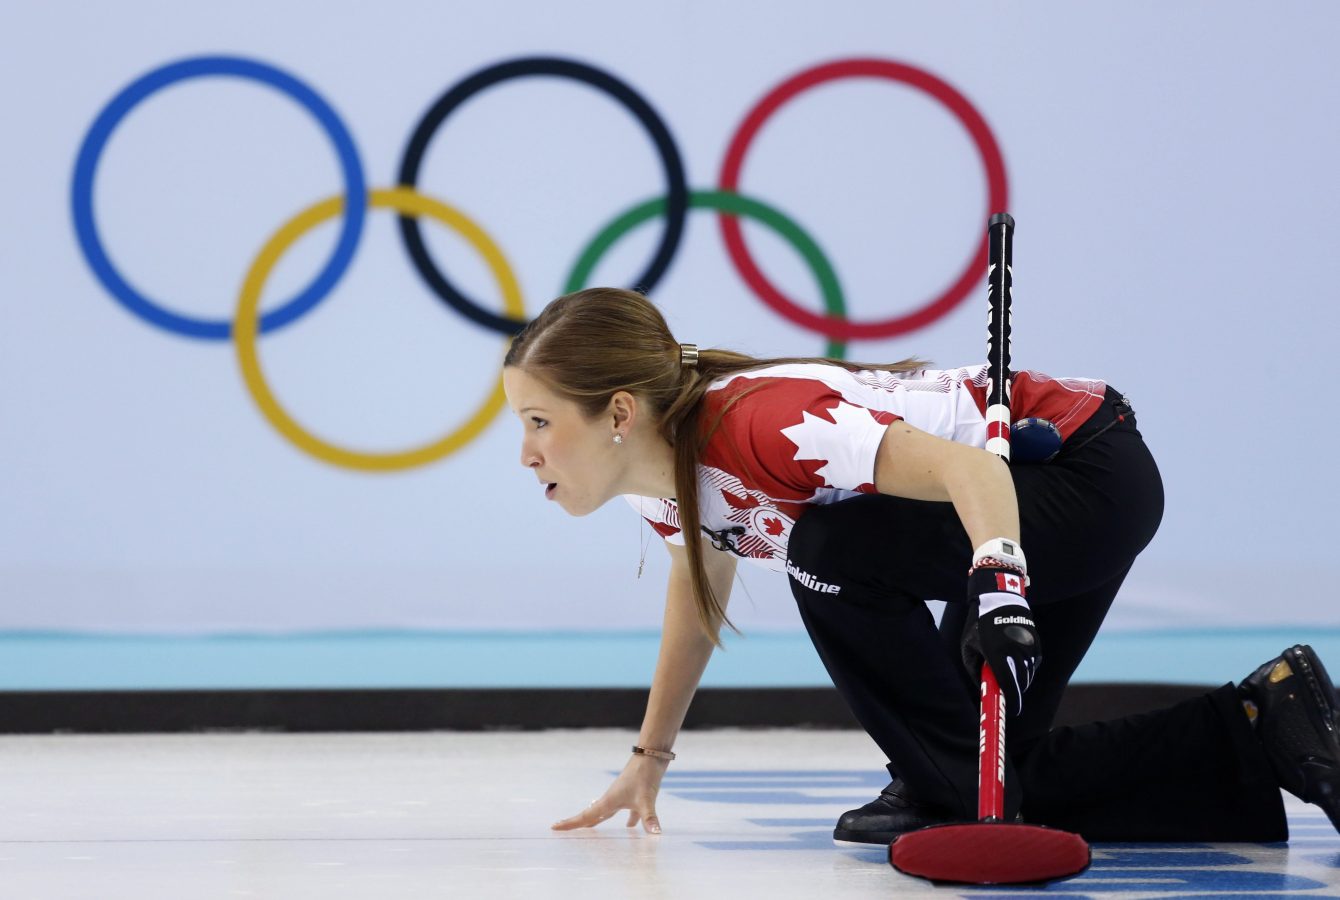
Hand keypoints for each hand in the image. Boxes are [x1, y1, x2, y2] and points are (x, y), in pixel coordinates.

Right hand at [551, 752, 668, 833]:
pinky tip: (630, 826)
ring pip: (607, 812)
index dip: (570, 823)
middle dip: (579, 823)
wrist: (652, 755)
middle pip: (591, 815)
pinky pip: (626, 810)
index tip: (554, 827)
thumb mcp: (646, 799)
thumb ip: (648, 818)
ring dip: (599, 820)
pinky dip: (627, 819)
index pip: (585, 816)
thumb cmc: (644, 775)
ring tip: (591, 829)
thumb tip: (656, 834)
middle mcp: (612, 799)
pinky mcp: (634, 793)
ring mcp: (622, 796)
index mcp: (608, 801)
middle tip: (563, 829)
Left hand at [961, 563, 1039, 715]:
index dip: (1012, 700)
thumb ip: (975, 669)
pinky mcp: (1037, 644)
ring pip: (1028, 674)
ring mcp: (1029, 647)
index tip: (1012, 710)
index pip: (1009, 684)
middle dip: (1014, 691)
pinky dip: (1026, 667)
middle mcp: (1016, 651)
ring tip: (1007, 669)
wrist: (1000, 599)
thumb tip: (984, 687)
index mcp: (998, 653)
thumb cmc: (979, 624)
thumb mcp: (969, 646)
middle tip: (1006, 693)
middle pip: (1021, 683)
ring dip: (1020, 678)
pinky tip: (1015, 659)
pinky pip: (1033, 664)